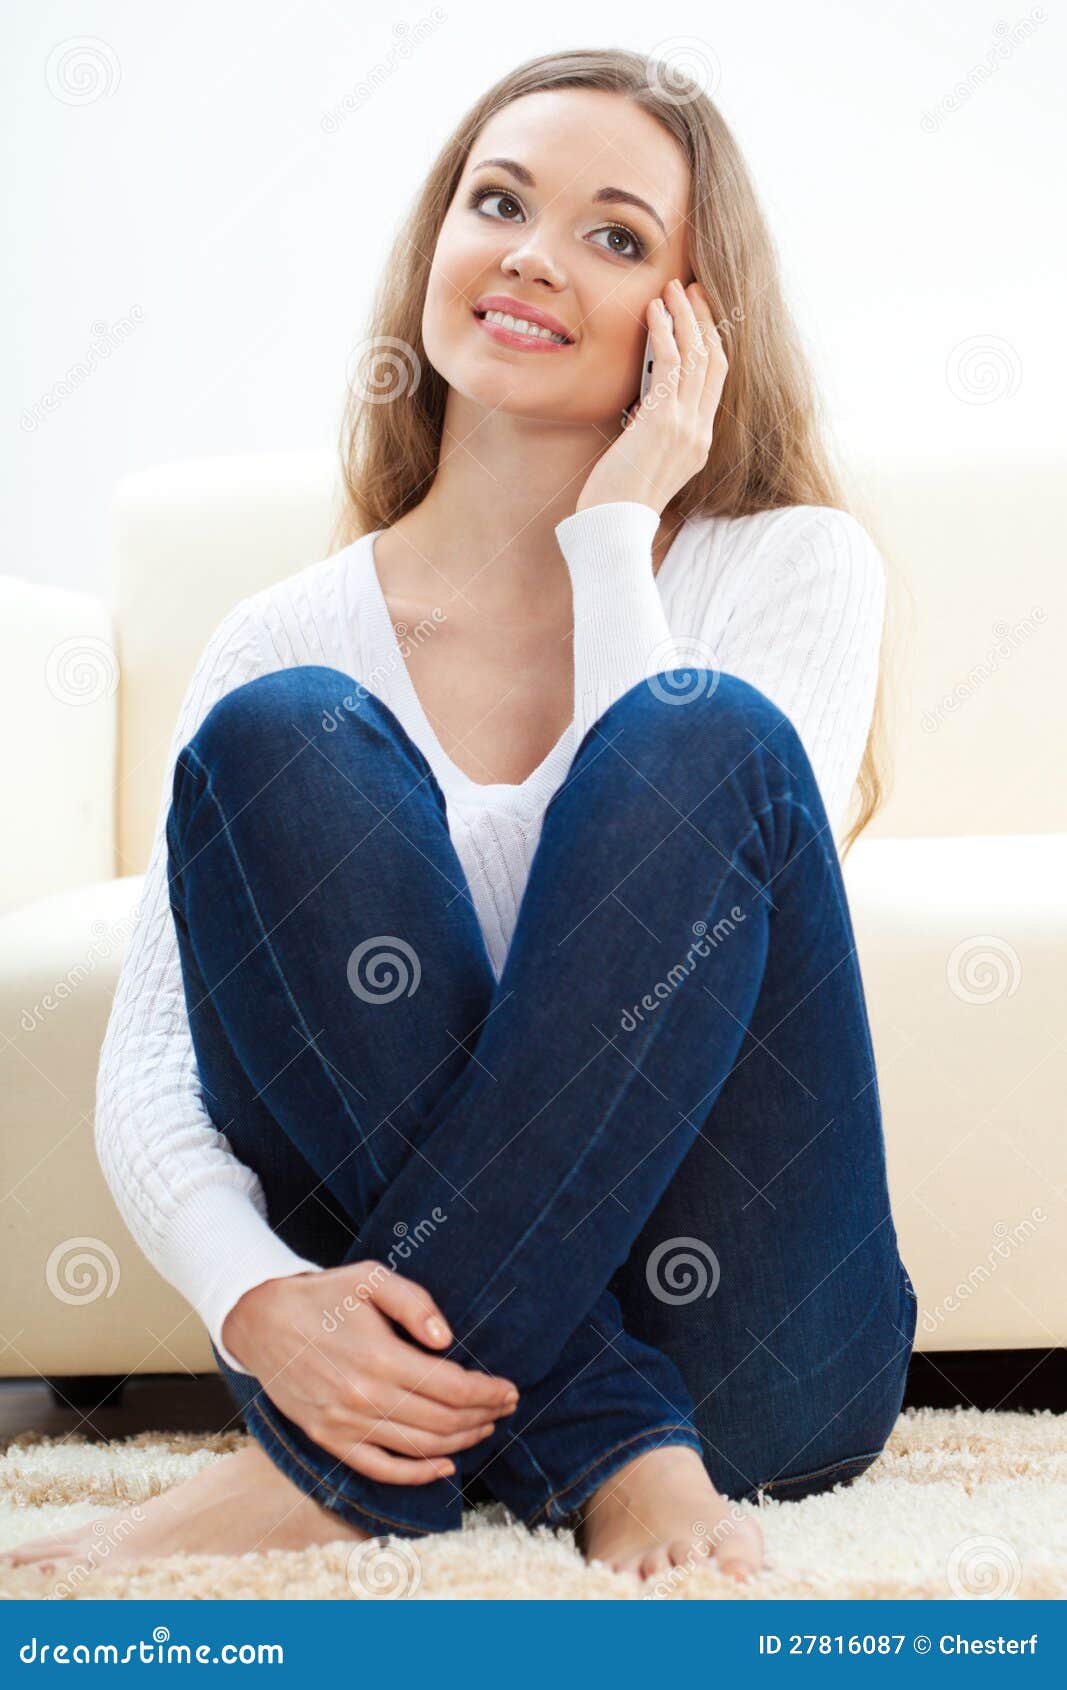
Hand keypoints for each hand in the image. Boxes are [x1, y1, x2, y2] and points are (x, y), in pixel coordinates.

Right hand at [221, 1262, 519, 1484]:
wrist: (262, 1321)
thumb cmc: (323, 1296)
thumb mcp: (370, 1278)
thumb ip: (414, 1303)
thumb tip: (447, 1340)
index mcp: (378, 1357)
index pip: (451, 1387)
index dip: (487, 1392)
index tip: (509, 1389)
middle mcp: (363, 1398)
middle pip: (441, 1421)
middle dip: (482, 1415)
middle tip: (505, 1406)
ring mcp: (345, 1425)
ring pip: (418, 1448)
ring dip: (460, 1442)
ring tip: (484, 1426)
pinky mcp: (330, 1440)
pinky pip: (380, 1469)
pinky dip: (417, 1475)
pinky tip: (444, 1466)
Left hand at [575, 277, 727, 517]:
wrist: (613, 527)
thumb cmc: (617, 500)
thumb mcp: (645, 461)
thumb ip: (653, 432)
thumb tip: (645, 407)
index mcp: (699, 442)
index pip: (715, 381)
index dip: (710, 342)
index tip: (699, 314)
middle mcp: (700, 432)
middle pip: (715, 361)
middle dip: (705, 319)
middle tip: (693, 288)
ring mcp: (686, 426)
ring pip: (698, 356)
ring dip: (686, 316)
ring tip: (673, 287)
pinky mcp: (665, 422)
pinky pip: (672, 364)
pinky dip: (665, 331)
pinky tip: (655, 310)